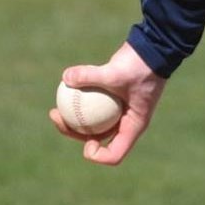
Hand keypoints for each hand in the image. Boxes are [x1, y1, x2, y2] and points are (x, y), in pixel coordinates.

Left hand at [49, 41, 166, 164]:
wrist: (150, 49)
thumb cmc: (140, 65)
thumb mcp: (116, 72)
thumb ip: (91, 75)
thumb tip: (66, 78)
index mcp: (133, 126)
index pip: (115, 154)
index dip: (98, 155)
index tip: (86, 140)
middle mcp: (125, 123)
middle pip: (96, 140)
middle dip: (73, 134)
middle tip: (57, 118)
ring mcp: (117, 112)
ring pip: (91, 125)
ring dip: (71, 121)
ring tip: (54, 111)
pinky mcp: (111, 100)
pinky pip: (91, 108)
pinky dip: (78, 105)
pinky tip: (64, 94)